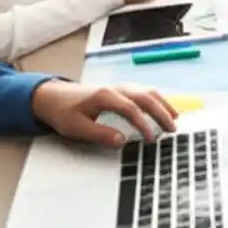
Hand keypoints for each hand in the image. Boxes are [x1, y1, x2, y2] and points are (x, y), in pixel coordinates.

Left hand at [32, 81, 176, 146]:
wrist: (52, 96)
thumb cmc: (64, 113)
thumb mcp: (76, 127)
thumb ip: (99, 134)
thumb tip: (121, 141)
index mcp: (105, 96)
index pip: (132, 109)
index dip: (144, 125)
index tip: (152, 140)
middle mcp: (116, 88)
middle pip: (145, 97)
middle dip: (161, 112)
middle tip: (173, 129)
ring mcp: (119, 87)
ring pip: (147, 91)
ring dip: (162, 104)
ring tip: (174, 119)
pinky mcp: (120, 89)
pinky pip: (143, 91)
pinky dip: (156, 100)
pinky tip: (163, 108)